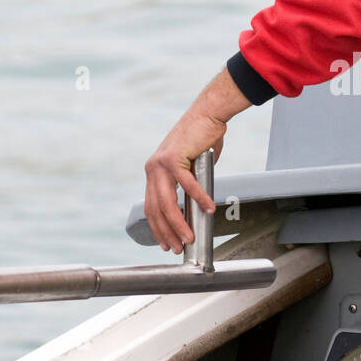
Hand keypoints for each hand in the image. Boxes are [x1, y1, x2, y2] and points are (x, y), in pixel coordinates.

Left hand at [143, 68, 250, 251]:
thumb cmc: (202, 138)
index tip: (166, 242)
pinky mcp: (175, 158)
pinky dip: (199, 199)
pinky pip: (188, 185)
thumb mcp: (190, 166)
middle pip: (156, 209)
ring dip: (179, 223)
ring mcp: (161, 163)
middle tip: (177, 247)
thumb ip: (188, 183)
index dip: (158, 227)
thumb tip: (198, 203)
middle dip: (167, 232)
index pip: (151, 206)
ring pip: (168, 202)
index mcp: (153, 171)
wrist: (208, 114)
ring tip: (189, 237)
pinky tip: (209, 209)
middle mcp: (152, 168)